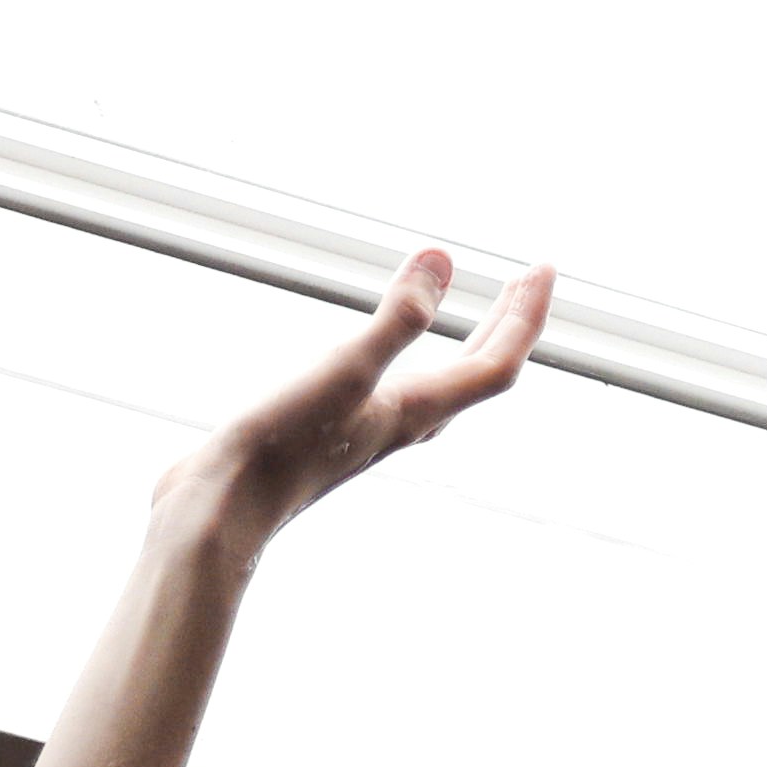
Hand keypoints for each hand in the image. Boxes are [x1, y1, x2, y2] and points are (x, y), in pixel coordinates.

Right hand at [171, 248, 554, 546]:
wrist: (224, 506)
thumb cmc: (283, 443)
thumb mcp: (345, 368)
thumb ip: (397, 317)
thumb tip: (444, 259)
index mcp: (419, 409)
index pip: (497, 363)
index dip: (527, 315)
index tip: (542, 266)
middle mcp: (405, 422)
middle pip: (479, 371)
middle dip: (507, 322)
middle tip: (526, 278)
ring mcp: (372, 428)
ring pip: (444, 383)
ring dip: (470, 340)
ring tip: (478, 308)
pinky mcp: (337, 429)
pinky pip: (402, 385)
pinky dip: (418, 354)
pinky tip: (390, 348)